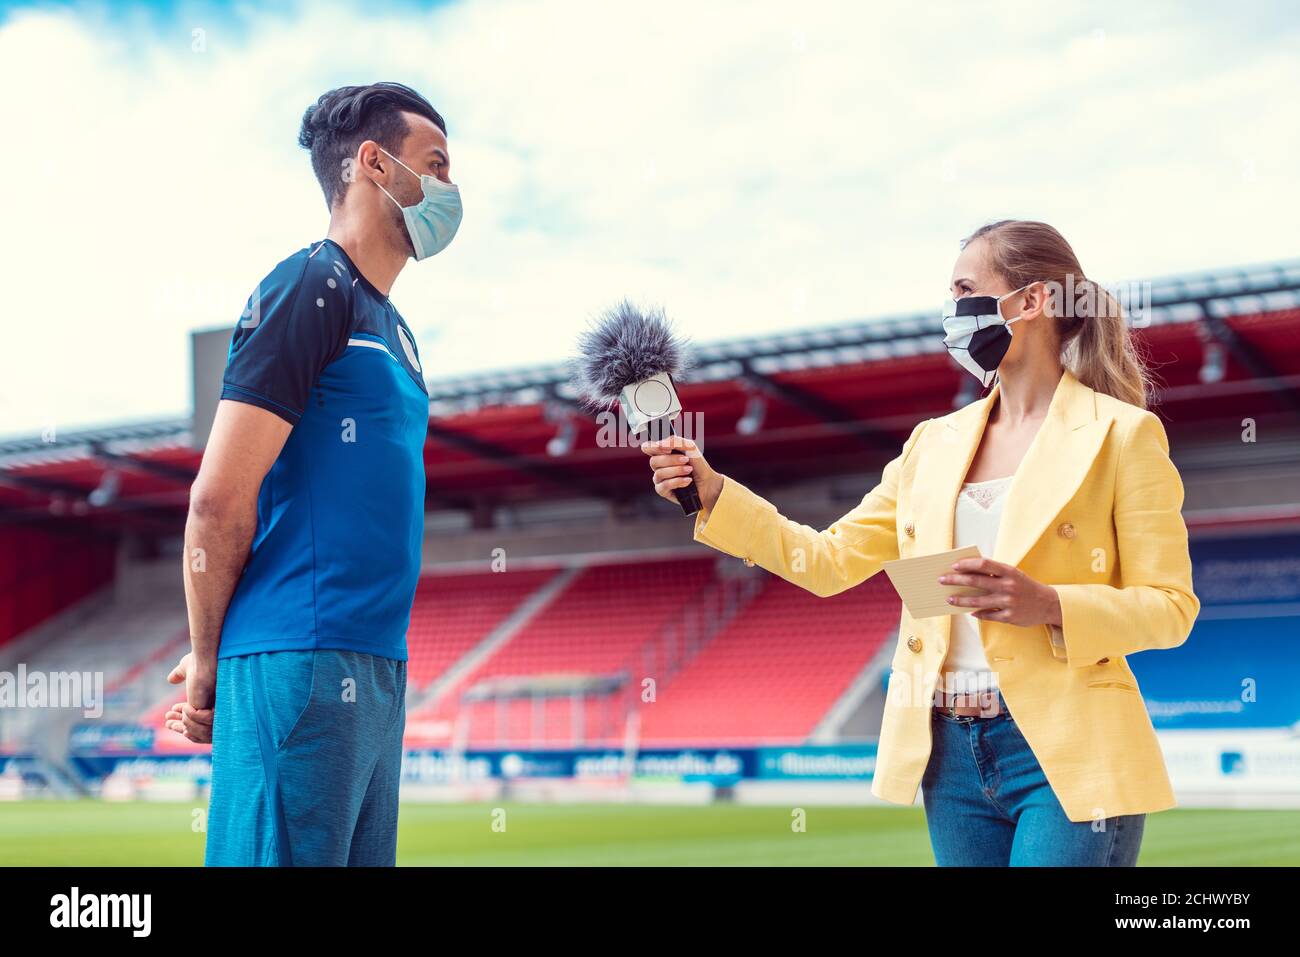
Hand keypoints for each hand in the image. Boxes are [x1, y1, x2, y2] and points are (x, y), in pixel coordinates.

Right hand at [165, 652, 215, 743]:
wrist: (208, 655)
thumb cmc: (201, 660)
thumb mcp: (188, 670)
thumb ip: (181, 675)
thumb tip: (171, 679)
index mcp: (214, 704)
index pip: (201, 722)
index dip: (185, 723)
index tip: (169, 719)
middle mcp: (220, 710)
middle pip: (203, 731)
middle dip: (182, 728)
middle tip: (168, 722)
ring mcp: (221, 710)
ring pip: (203, 731)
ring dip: (185, 724)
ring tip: (172, 714)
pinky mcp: (219, 708)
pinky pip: (202, 722)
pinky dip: (191, 717)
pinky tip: (187, 706)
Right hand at [641, 433, 723, 509]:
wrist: (707, 481)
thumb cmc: (697, 463)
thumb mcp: (689, 447)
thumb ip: (675, 441)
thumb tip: (660, 445)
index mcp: (662, 453)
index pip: (647, 447)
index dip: (653, 447)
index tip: (667, 449)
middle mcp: (658, 466)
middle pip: (653, 461)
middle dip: (672, 460)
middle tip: (686, 460)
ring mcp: (659, 479)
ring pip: (659, 474)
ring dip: (677, 471)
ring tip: (689, 470)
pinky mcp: (663, 491)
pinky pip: (664, 486)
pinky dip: (677, 481)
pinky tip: (687, 480)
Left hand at [939, 558, 1062, 626]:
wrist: (1048, 604)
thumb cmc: (1025, 586)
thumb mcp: (1013, 574)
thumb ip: (994, 573)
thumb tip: (968, 572)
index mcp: (1008, 572)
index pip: (983, 565)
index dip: (966, 564)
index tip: (953, 566)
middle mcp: (1008, 586)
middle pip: (975, 582)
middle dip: (955, 580)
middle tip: (942, 580)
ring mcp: (1008, 602)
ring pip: (978, 602)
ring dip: (960, 601)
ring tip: (949, 599)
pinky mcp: (1009, 617)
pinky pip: (987, 616)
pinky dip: (977, 613)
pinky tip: (969, 612)